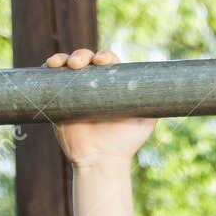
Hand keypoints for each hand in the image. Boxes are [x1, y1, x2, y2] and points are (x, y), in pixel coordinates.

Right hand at [43, 49, 156, 168]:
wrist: (100, 161)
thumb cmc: (125, 143)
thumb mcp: (145, 121)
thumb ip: (153, 103)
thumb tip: (167, 86)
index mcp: (111, 85)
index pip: (107, 62)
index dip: (105, 56)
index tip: (103, 61)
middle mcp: (92, 85)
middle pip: (86, 59)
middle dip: (82, 55)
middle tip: (80, 64)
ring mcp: (73, 90)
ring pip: (67, 65)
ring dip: (64, 58)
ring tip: (64, 65)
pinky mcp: (57, 99)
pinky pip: (50, 79)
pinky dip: (48, 69)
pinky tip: (49, 66)